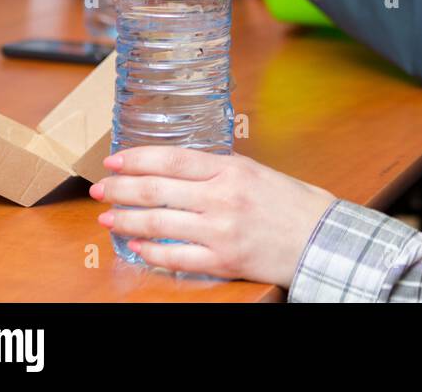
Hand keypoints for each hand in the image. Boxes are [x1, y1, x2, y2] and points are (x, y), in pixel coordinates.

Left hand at [89, 147, 335, 288]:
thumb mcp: (257, 172)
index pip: (172, 159)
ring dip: (126, 220)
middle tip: (100, 189)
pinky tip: (136, 246)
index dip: (136, 159)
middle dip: (120, 189)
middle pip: (156, 190)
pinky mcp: (222, 261)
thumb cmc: (293, 204)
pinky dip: (150, 251)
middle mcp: (222, 198)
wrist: (321, 238)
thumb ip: (220, 171)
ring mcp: (219, 231)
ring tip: (107, 217)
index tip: (114, 160)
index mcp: (232, 170)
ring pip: (158, 224)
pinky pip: (175, 257)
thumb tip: (178, 171)